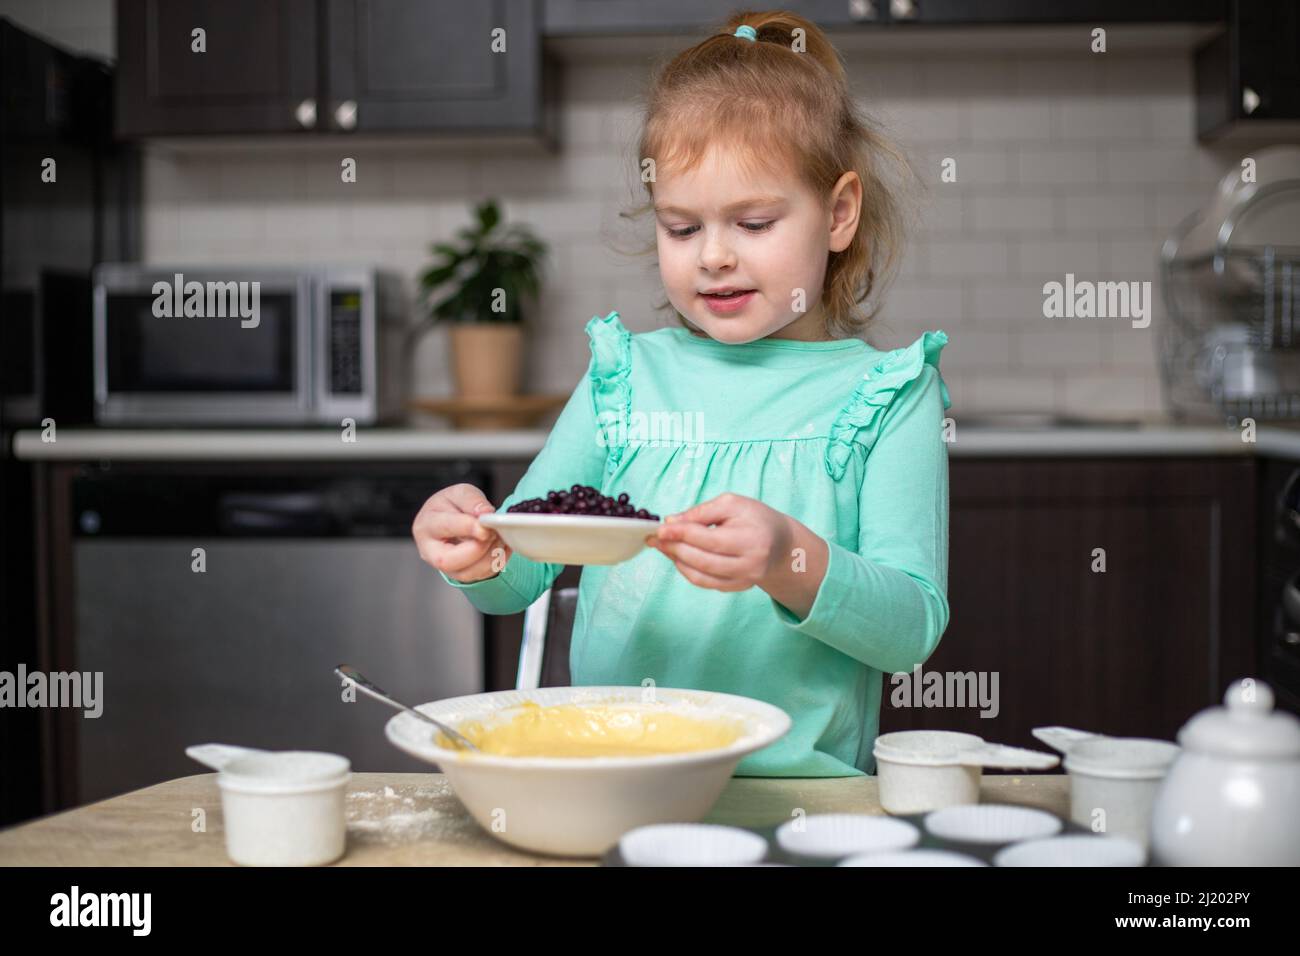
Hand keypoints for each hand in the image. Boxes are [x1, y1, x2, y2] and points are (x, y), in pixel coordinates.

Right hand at [412, 483, 511, 582]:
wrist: (453, 518)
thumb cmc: (452, 506)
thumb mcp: (460, 493)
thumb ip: (471, 500)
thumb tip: (485, 513)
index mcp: (426, 524)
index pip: (445, 527)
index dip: (468, 527)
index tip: (486, 525)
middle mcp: (429, 550)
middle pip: (448, 561)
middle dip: (477, 549)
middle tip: (492, 534)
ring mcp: (444, 567)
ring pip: (466, 573)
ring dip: (490, 556)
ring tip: (499, 537)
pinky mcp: (460, 574)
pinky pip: (479, 576)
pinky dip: (496, 562)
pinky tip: (500, 546)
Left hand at [645, 492, 792, 591]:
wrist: (782, 544)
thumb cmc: (756, 518)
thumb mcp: (733, 504)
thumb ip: (702, 512)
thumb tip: (672, 522)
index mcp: (751, 540)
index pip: (709, 539)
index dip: (681, 534)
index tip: (660, 528)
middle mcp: (749, 565)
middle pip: (702, 560)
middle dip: (675, 548)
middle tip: (656, 538)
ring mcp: (743, 580)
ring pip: (701, 576)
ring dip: (677, 561)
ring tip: (663, 546)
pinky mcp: (737, 587)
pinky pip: (705, 583)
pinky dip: (687, 571)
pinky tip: (678, 557)